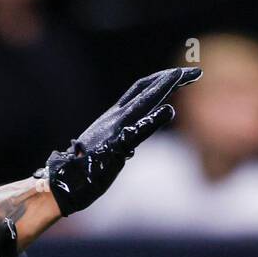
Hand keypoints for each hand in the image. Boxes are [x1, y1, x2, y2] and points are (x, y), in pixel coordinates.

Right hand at [43, 66, 202, 215]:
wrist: (62, 184)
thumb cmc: (83, 169)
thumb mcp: (108, 148)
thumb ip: (122, 139)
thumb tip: (134, 139)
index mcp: (112, 118)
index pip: (140, 91)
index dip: (161, 81)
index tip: (182, 75)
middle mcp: (114, 118)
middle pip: (144, 89)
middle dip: (170, 78)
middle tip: (195, 72)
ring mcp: (114, 131)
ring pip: (142, 103)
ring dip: (163, 88)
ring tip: (183, 76)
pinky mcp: (115, 148)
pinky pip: (136, 131)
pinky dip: (152, 119)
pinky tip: (168, 109)